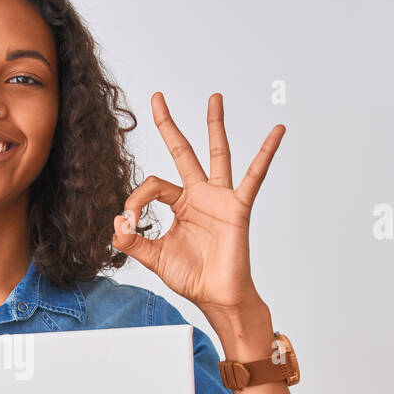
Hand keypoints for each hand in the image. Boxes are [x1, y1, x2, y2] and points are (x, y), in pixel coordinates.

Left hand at [111, 91, 283, 319]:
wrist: (217, 296)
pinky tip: (277, 131)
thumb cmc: (192, 277)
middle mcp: (199, 196)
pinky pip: (254, 175)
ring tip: (214, 98)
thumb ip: (131, 241)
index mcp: (179, 205)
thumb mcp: (153, 257)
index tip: (130, 222)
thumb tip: (116, 223)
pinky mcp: (238, 207)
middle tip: (157, 97)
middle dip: (169, 125)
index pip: (152, 185)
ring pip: (217, 153)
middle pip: (182, 151)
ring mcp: (219, 198)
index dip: (136, 200)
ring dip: (214, 125)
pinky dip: (266, 153)